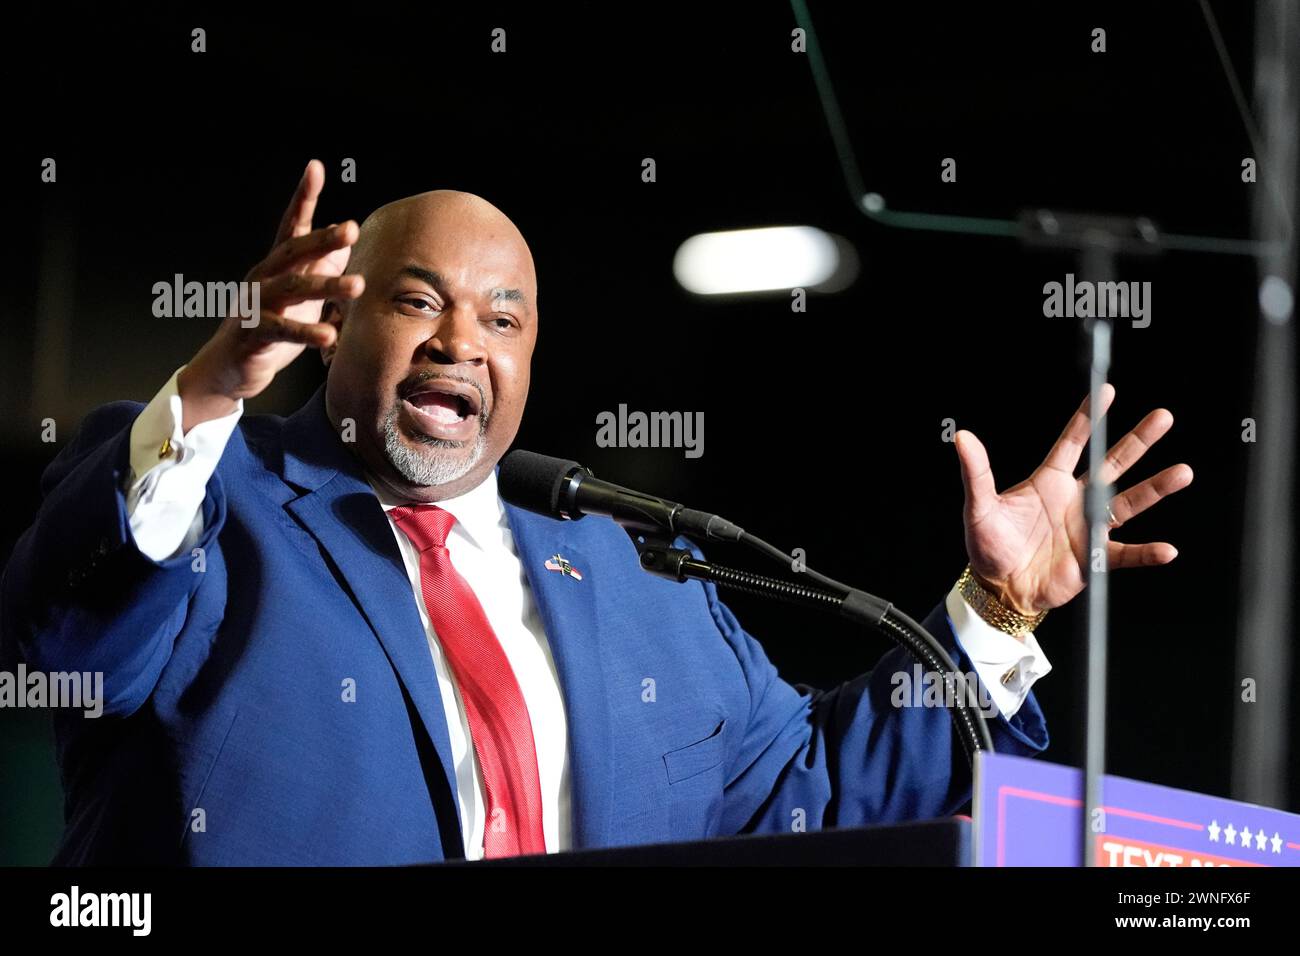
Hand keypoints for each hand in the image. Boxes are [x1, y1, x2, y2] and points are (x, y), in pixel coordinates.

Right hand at [177, 160, 363, 429]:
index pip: (292, 226)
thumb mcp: (300, 300)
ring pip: (291, 290)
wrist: (229, 369)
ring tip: (358, 286)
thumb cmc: (270, 330)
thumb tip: (344, 247)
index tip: (315, 168)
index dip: (303, 197)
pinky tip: (331, 335)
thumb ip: (319, 272)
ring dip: (326, 286)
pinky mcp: (252, 334)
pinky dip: (306, 333)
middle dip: (322, 239)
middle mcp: (263, 278)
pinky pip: (281, 331)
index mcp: (276, 267)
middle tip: (351, 229)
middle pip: (293, 252)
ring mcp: (255, 305)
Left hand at [954, 384, 1192, 615]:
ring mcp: (1088, 526)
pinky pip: (1126, 554)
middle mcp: (1075, 499)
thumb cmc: (988, 545)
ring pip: (1128, 502)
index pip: (1072, 442)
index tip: (1107, 391)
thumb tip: (962, 438)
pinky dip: (1146, 553)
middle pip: (1112, 463)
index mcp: (1049, 481)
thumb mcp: (979, 507)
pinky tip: (1167, 550)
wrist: (999, 587)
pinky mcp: (1094, 557)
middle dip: (1137, 441)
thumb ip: (976, 472)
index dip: (1089, 418)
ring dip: (1155, 488)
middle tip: (1162, 417)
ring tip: (1182, 472)